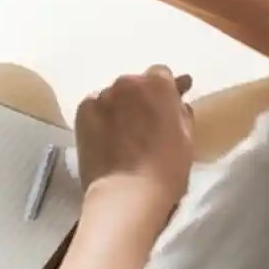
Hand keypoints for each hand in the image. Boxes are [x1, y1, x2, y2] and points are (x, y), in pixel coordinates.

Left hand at [75, 66, 194, 208]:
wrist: (127, 193)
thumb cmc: (167, 168)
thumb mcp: (186, 138)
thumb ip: (181, 112)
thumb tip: (178, 99)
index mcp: (157, 84)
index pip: (161, 75)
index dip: (163, 91)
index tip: (165, 106)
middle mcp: (127, 82)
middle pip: (134, 85)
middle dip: (139, 98)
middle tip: (143, 123)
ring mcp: (101, 96)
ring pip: (113, 96)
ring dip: (119, 107)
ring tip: (122, 133)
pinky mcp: (82, 112)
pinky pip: (94, 108)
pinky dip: (100, 117)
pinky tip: (105, 136)